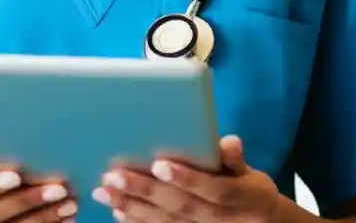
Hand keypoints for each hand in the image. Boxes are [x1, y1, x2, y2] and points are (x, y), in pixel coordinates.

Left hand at [91, 135, 281, 222]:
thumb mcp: (250, 174)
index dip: (187, 178)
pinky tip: (117, 211)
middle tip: (114, 176)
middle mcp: (220, 220)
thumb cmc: (248, 190)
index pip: (213, 189)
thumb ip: (234, 159)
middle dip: (146, 192)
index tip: (158, 164)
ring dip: (133, 208)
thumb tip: (229, 141)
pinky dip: (138, 222)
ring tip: (104, 192)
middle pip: (182, 207)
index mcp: (240, 198)